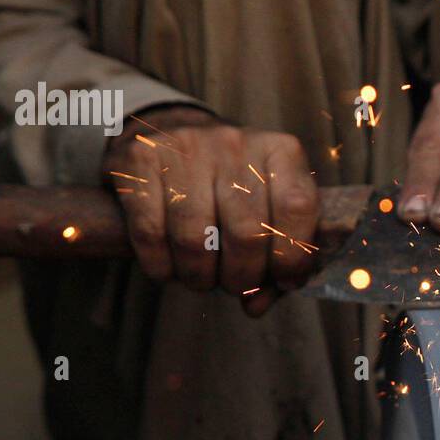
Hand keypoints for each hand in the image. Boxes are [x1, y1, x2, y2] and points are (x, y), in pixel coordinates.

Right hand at [103, 106, 317, 316]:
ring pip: (195, 238)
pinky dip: (160, 265)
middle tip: (234, 284)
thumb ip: (276, 259)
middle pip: (246, 233)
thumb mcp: (267, 208)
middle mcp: (235, 143)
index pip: (298, 207)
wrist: (170, 134)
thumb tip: (257, 304)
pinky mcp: (142, 158)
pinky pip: (150, 232)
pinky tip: (167, 268)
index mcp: (280, 151)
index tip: (282, 279)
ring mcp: (186, 147)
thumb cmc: (230, 185)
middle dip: (241, 277)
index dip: (292, 256)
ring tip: (201, 277)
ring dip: (199, 276)